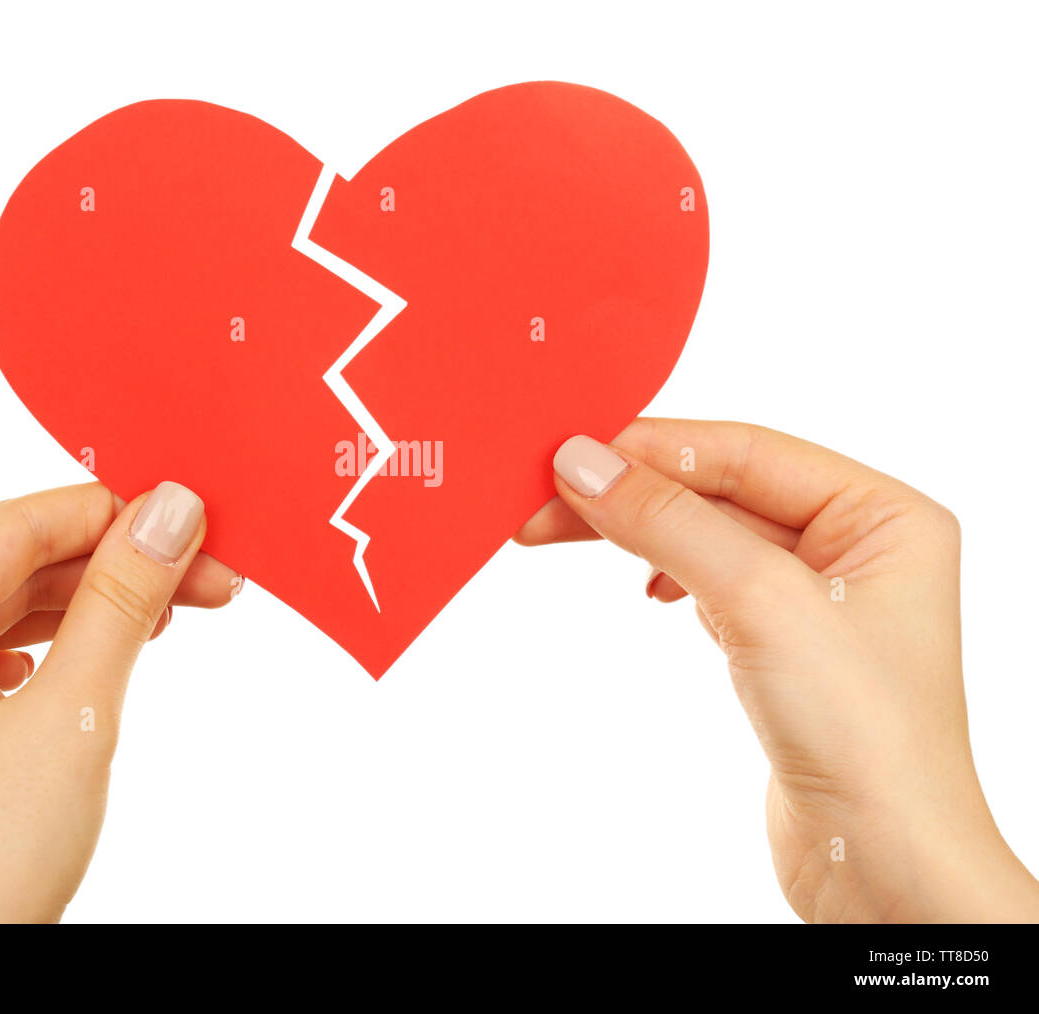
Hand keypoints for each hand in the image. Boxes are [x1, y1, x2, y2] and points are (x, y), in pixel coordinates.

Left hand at [0, 481, 234, 921]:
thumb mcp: (75, 713)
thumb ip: (122, 599)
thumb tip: (169, 512)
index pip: (17, 526)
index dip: (113, 514)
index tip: (192, 518)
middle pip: (15, 570)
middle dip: (117, 569)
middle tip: (209, 575)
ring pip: (8, 617)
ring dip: (94, 611)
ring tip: (175, 612)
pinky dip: (58, 654)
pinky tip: (106, 658)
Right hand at [518, 419, 1038, 921]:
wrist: (879, 866)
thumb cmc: (868, 738)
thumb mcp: (760, 602)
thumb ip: (670, 522)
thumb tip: (587, 465)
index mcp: (882, 514)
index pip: (745, 451)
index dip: (653, 449)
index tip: (570, 456)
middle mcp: (855, 547)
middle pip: (717, 491)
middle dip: (630, 495)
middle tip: (543, 502)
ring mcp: (816, 600)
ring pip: (705, 535)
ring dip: (635, 533)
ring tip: (558, 532)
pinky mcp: (781, 648)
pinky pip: (708, 582)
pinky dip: (664, 575)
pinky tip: (645, 588)